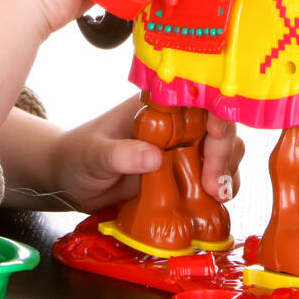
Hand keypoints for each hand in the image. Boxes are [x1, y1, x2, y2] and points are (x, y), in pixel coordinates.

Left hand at [47, 95, 243, 212]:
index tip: (214, 135)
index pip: (198, 96)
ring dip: (228, 170)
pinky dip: (223, 186)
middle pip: (219, 123)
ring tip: (217, 195)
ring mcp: (183, 146)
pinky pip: (214, 174)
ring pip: (224, 148)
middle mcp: (176, 121)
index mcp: (157, 104)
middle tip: (214, 184)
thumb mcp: (93, 155)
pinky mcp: (185, 171)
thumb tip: (154, 158)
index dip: (215, 111)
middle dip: (223, 151)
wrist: (69, 180)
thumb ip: (120, 154)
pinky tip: (216, 202)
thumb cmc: (77, 156)